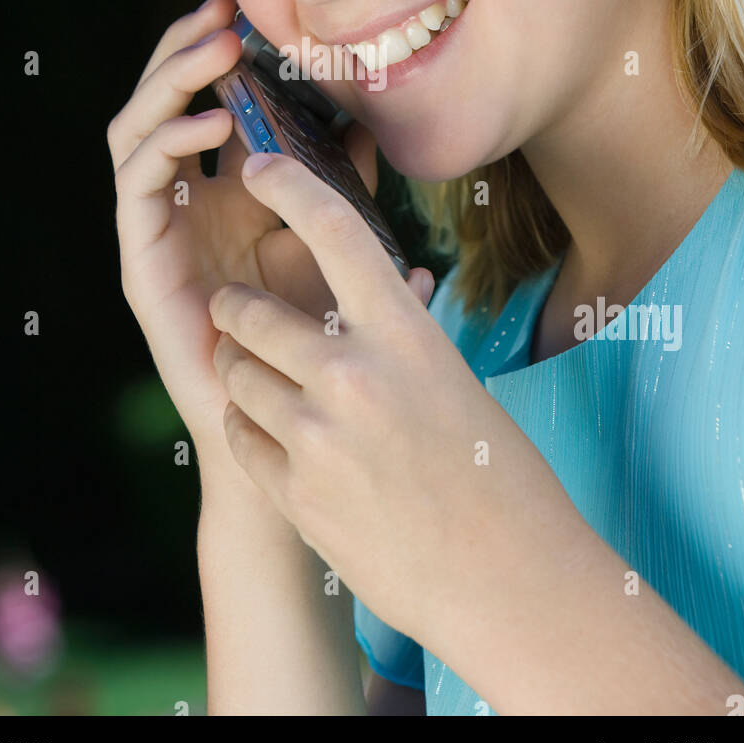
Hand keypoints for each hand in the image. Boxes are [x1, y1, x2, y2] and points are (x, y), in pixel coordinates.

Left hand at [208, 149, 490, 645]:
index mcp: (405, 332)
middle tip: (240, 311)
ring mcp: (320, 437)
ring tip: (265, 383)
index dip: (287, 182)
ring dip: (238, 370)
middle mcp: (356, 374)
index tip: (258, 163)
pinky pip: (238, 434)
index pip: (332, 228)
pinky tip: (280, 439)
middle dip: (236, 308)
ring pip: (233, 372)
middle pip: (250, 310)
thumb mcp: (448, 378)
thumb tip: (358, 283)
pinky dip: (248, 428)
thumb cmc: (492, 468)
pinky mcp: (297, 493)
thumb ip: (391, 331)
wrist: (509, 579)